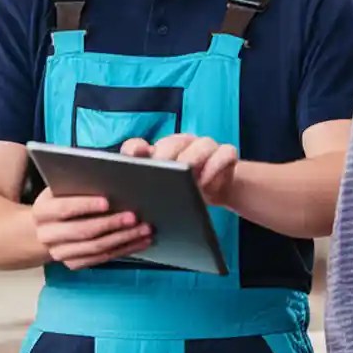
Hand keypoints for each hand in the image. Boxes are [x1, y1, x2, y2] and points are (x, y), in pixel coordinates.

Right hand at [30, 187, 151, 269]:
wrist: (49, 225)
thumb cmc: (65, 196)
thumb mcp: (67, 183)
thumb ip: (84, 176)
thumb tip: (116, 165)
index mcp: (43, 210)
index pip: (63, 208)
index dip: (85, 205)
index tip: (107, 202)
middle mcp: (47, 234)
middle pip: (82, 231)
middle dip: (111, 224)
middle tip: (134, 217)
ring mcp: (59, 252)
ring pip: (95, 248)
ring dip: (123, 239)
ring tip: (145, 230)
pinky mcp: (73, 263)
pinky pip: (101, 259)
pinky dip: (123, 250)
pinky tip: (141, 241)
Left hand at [121, 134, 238, 205]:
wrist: (218, 189)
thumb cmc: (184, 192)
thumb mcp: (163, 194)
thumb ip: (147, 193)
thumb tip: (126, 210)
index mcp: (157, 152)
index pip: (138, 145)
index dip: (134, 150)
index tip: (132, 158)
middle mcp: (180, 143)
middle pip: (171, 143)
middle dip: (166, 157)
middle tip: (163, 174)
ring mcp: (205, 145)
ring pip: (202, 144)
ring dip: (194, 161)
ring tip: (189, 182)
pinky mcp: (226, 153)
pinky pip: (225, 153)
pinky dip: (215, 167)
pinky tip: (207, 185)